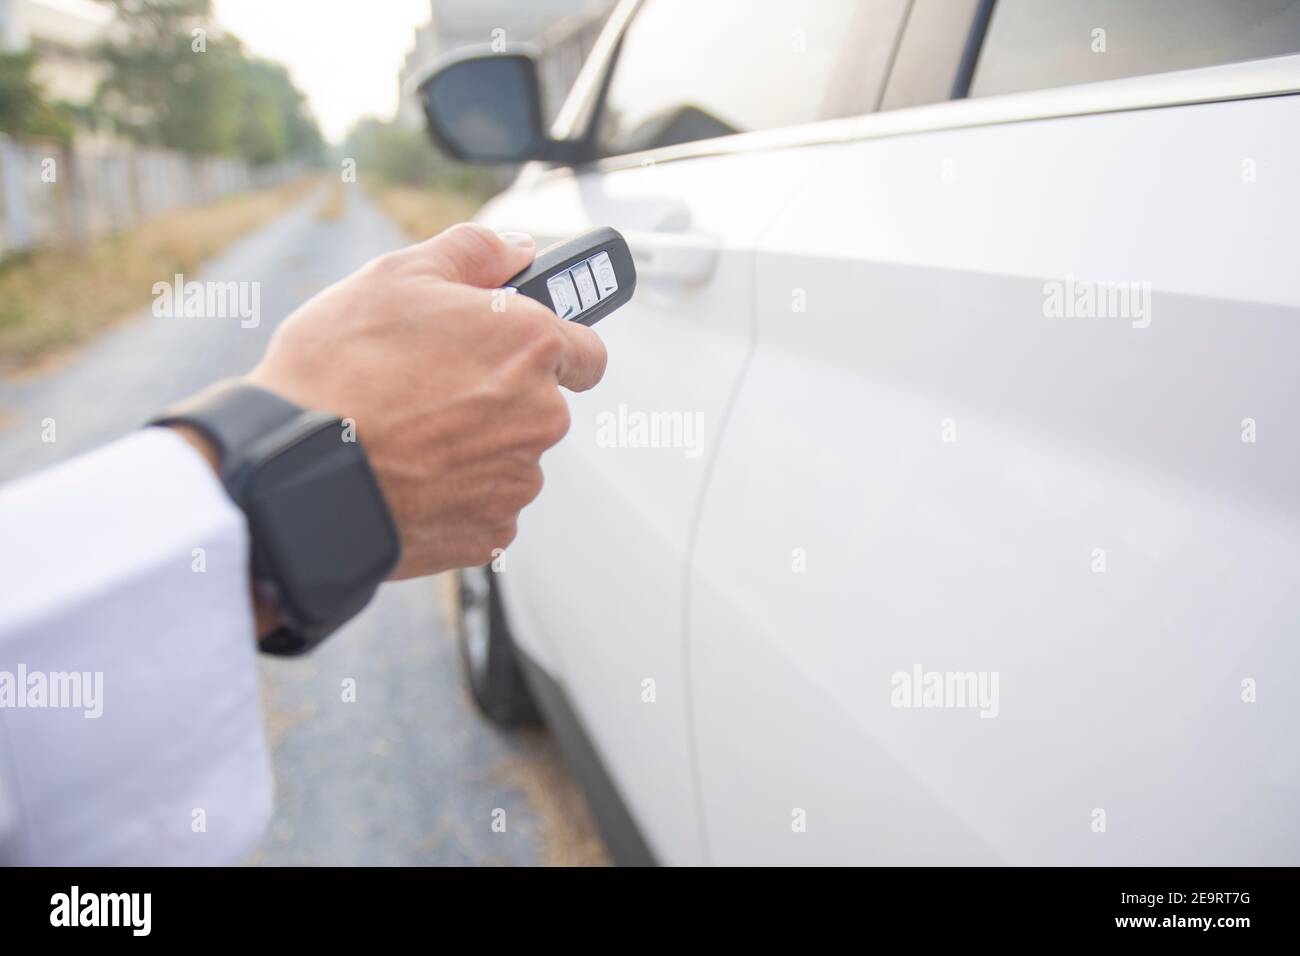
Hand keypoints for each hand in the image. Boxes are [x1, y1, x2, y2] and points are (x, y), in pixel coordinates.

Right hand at [244, 223, 607, 577]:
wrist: (294, 469)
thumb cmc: (338, 372)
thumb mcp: (396, 275)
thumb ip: (473, 252)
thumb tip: (515, 250)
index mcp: (530, 344)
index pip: (587, 352)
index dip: (555, 350)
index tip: (526, 354)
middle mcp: (540, 414)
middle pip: (540, 406)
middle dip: (497, 397)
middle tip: (429, 388)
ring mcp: (518, 478)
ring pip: (510, 457)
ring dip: (474, 447)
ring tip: (407, 432)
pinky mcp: (491, 530)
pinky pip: (485, 504)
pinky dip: (455, 493)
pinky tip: (408, 474)